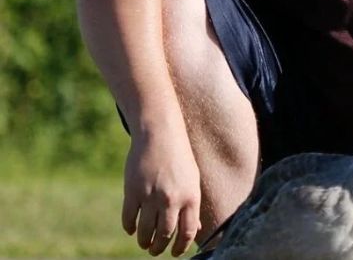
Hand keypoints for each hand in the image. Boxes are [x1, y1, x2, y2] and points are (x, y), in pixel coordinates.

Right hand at [122, 131, 201, 256]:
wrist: (160, 133)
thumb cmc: (179, 157)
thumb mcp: (192, 180)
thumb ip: (192, 205)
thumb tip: (194, 230)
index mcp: (191, 197)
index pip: (187, 233)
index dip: (181, 247)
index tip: (175, 252)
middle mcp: (172, 199)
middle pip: (165, 235)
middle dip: (159, 248)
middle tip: (155, 250)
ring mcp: (151, 196)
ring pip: (146, 231)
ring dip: (144, 241)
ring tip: (144, 242)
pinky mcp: (132, 191)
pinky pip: (129, 219)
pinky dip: (130, 228)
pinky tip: (132, 229)